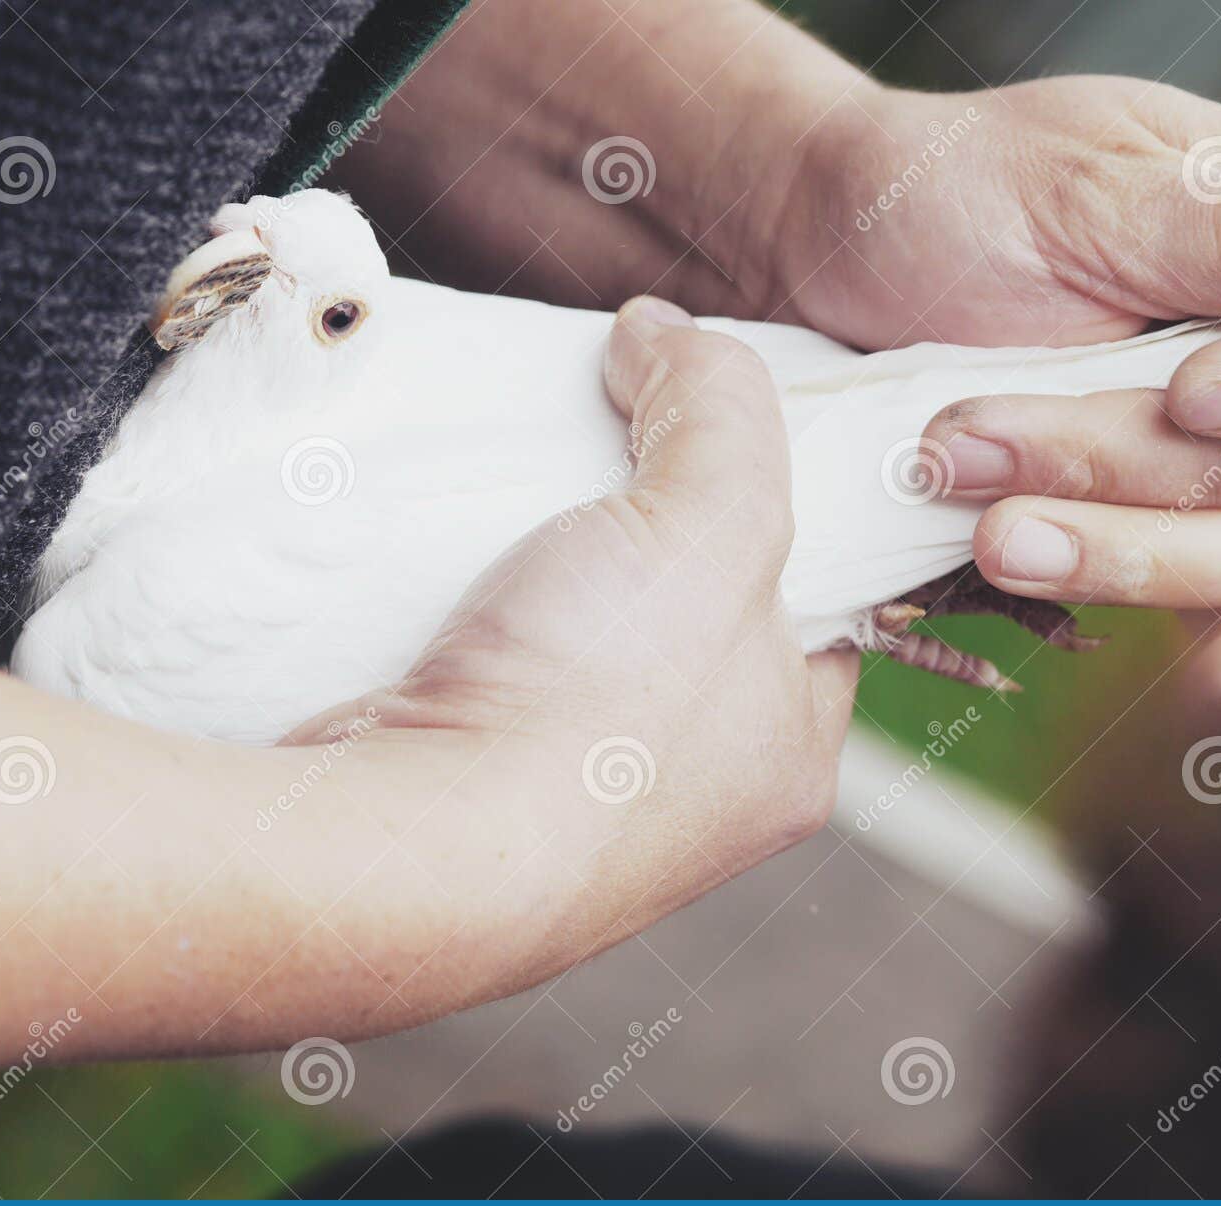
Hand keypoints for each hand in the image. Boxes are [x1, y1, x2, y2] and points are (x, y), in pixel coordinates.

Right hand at [0, 296, 853, 1066]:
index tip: (713, 427)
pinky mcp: (476, 802)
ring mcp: (582, 810)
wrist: (403, 856)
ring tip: (517, 484)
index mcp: (790, 750)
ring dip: (550, 565)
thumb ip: (718, 408)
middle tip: (603, 441)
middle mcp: (701, 796)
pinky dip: (477, 613)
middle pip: (691, 613)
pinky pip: (495, 676)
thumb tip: (663, 333)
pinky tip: (448, 556)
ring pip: (583, 642)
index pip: (818, 599)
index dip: (778, 500)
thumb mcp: (708, 521)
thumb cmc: (592, 708)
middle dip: (648, 525)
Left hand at [774, 77, 1220, 701]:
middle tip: (963, 443)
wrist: (826, 264)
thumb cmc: (943, 195)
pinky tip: (1210, 690)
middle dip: (1117, 469)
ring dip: (1106, 554)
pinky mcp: (1136, 523)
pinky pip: (1220, 610)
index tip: (1191, 391)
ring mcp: (1205, 456)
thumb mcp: (1079, 192)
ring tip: (977, 527)